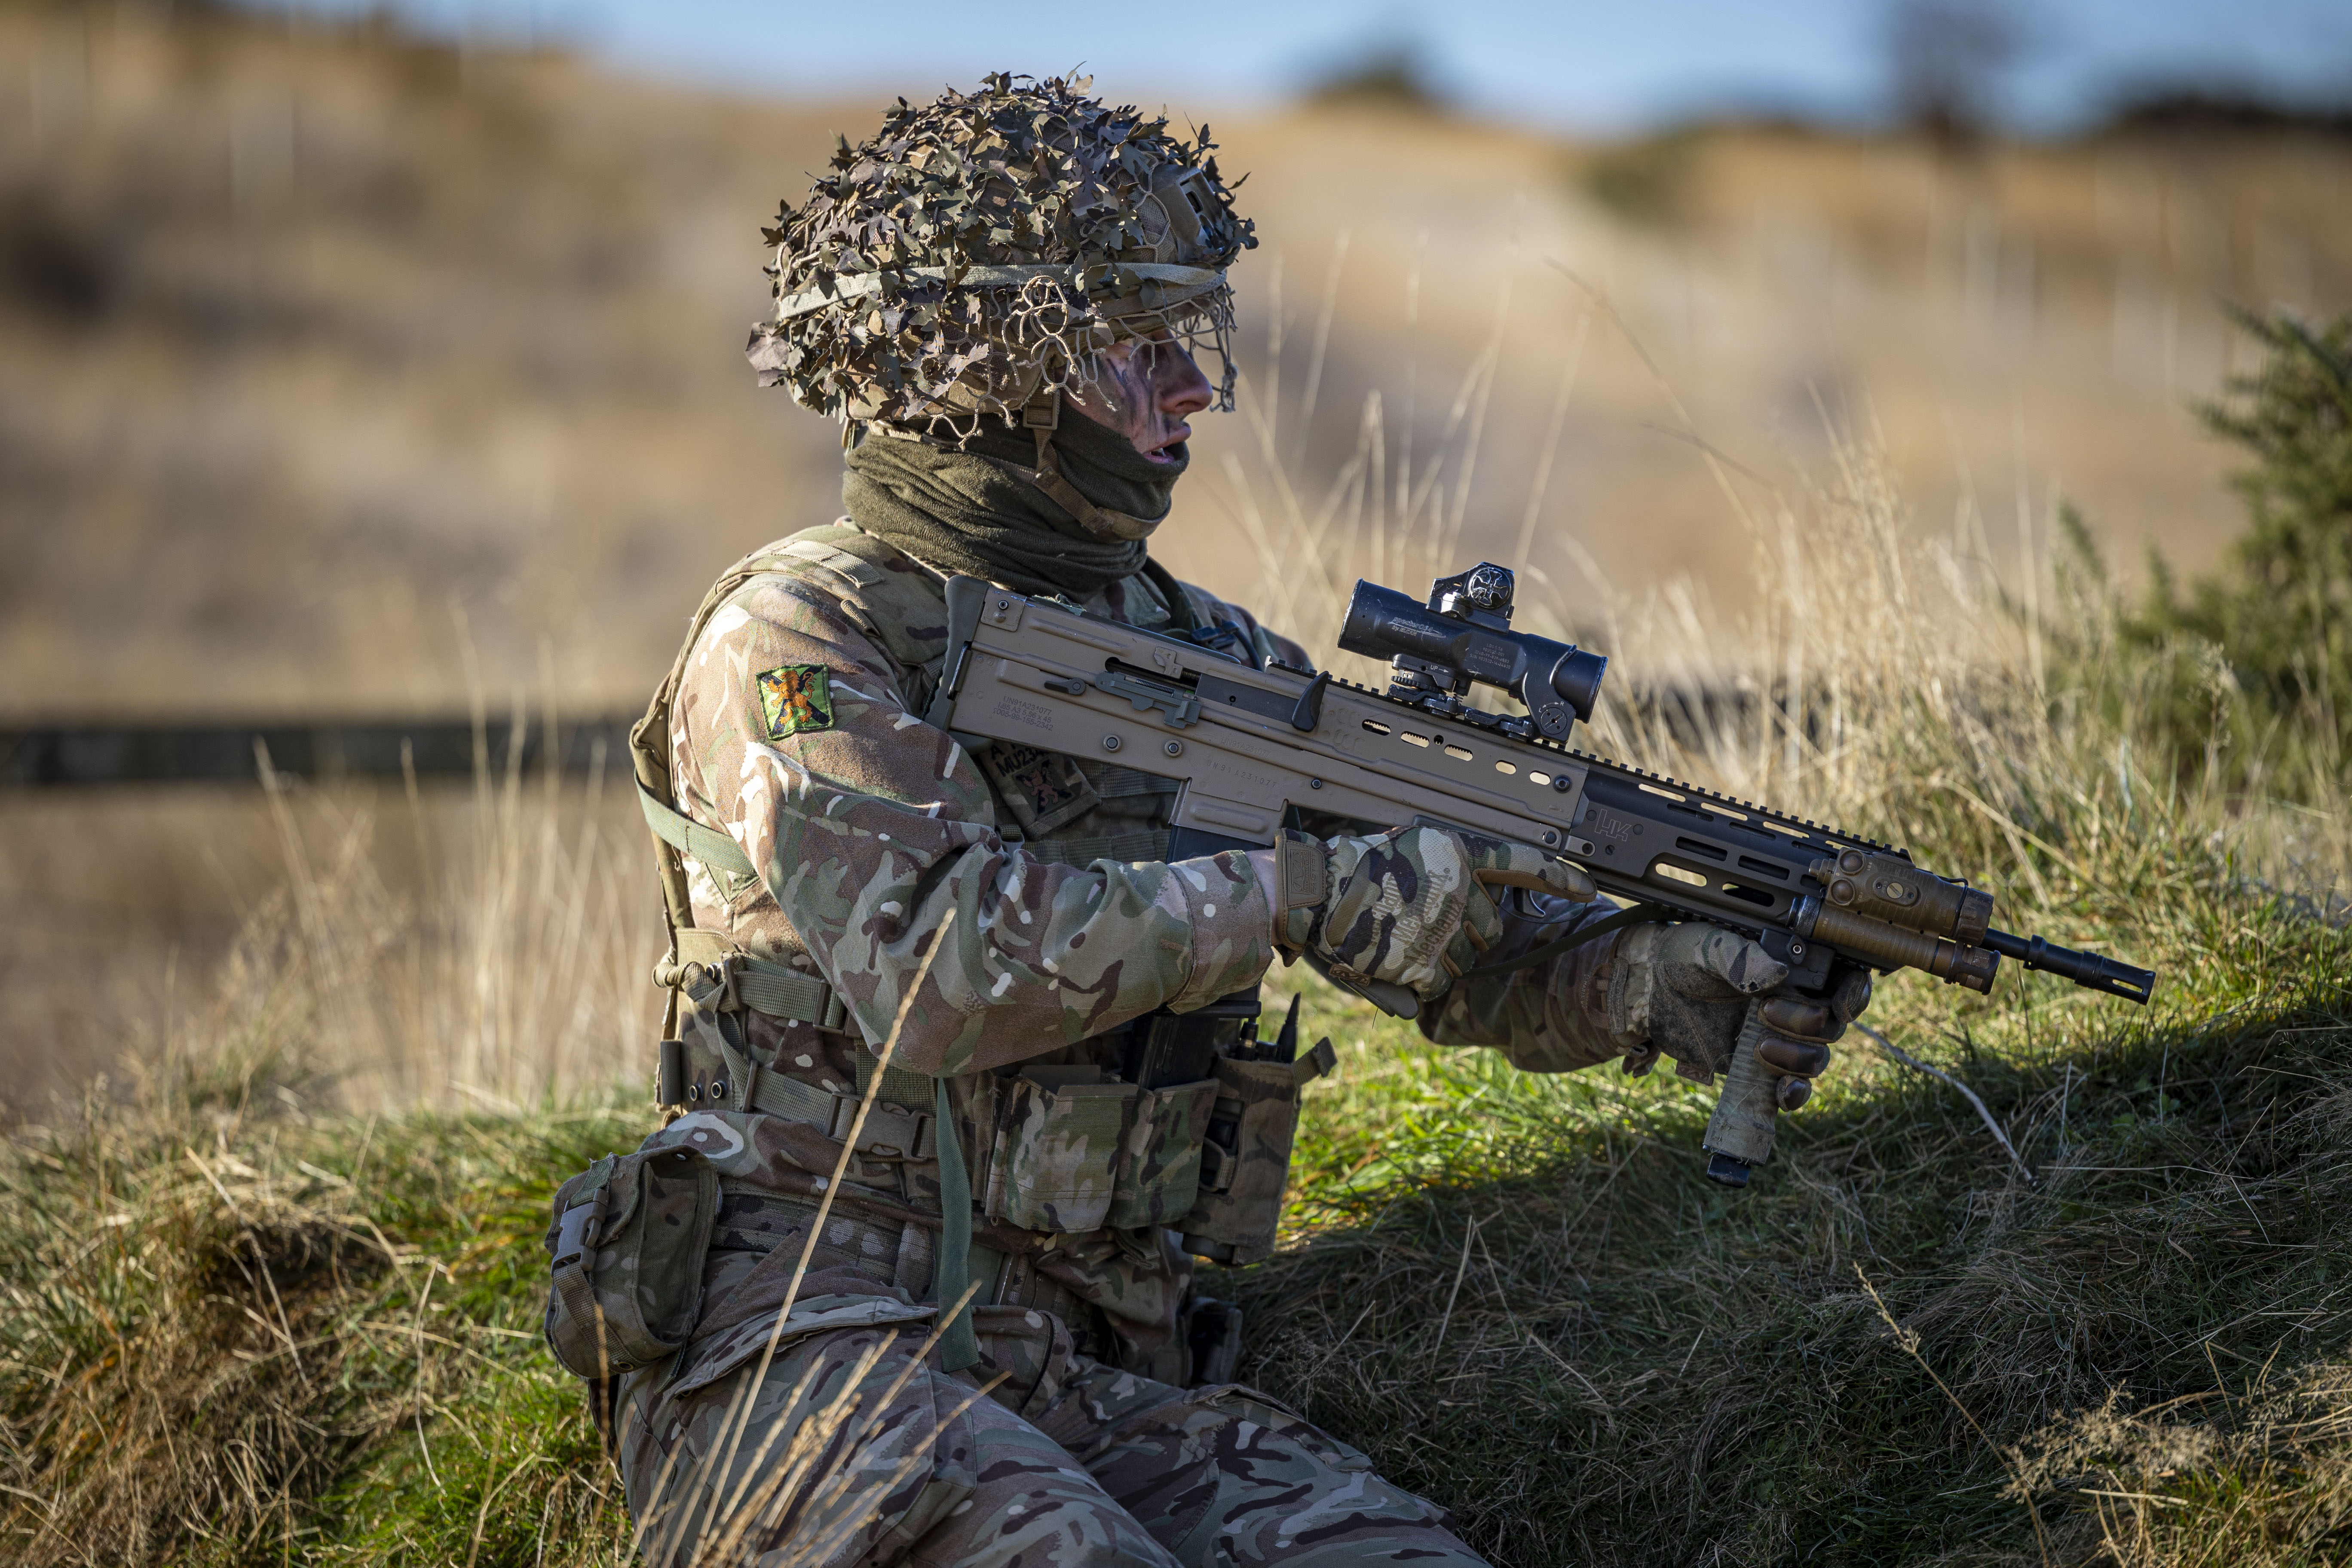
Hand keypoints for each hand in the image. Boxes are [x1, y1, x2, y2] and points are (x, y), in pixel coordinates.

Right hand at [1274, 826, 1595, 1001]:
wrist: (1306, 891)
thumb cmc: (1346, 873)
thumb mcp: (1401, 859)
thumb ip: (1440, 887)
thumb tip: (1474, 899)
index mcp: (1453, 851)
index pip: (1522, 860)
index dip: (1559, 875)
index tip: (1588, 886)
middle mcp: (1456, 884)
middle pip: (1490, 927)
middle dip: (1465, 934)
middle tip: (1421, 925)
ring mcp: (1441, 923)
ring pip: (1467, 959)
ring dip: (1440, 959)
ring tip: (1398, 939)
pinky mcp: (1422, 959)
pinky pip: (1441, 983)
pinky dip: (1421, 982)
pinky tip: (1393, 961)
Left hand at [1605, 924, 1871, 1106]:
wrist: (1644, 989)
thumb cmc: (1680, 955)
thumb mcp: (1708, 944)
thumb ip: (1740, 956)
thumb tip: (1776, 975)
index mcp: (1794, 967)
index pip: (1844, 982)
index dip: (1853, 994)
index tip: (1840, 1001)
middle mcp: (1794, 1003)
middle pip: (1832, 1026)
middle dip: (1808, 1023)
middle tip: (1765, 1012)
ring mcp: (1778, 1037)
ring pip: (1815, 1060)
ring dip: (1797, 1059)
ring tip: (1759, 1047)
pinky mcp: (1756, 1066)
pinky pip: (1789, 1089)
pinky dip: (1792, 1095)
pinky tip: (1782, 1095)